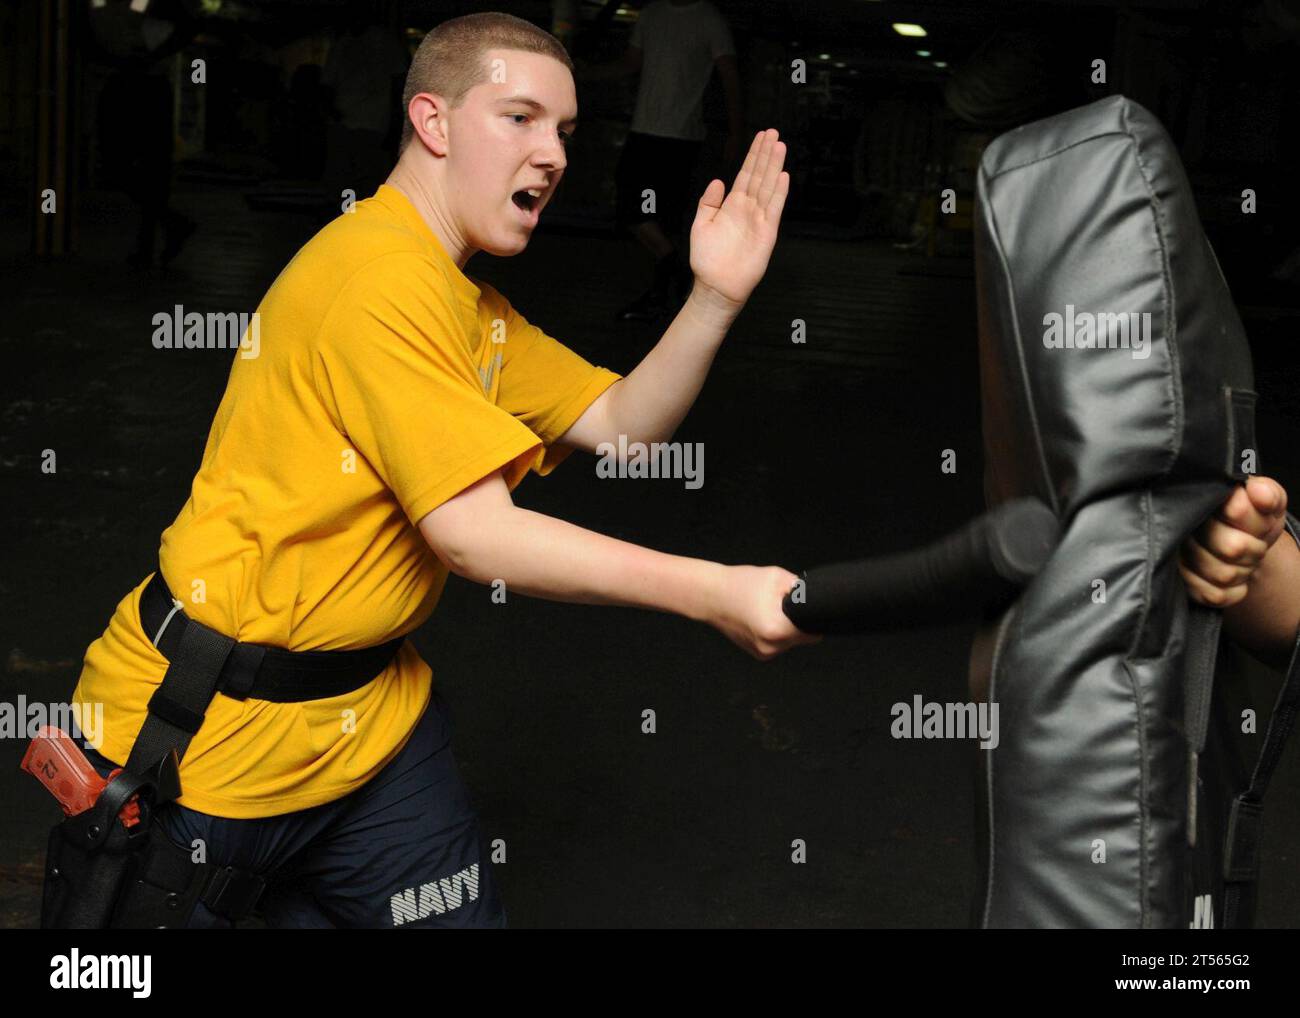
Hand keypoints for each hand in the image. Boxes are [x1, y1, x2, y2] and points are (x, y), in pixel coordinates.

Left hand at [688, 128, 789, 309]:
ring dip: (774, 167)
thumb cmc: (707, 261)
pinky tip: (783, 176)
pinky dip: (779, 193)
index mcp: (731, 205)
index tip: (760, 137)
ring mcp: (759, 219)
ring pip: (768, 187)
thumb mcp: (700, 225)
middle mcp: (747, 209)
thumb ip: (708, 202)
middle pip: (759, 175)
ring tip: (780, 146)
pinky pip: (774, 208)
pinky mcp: (767, 233)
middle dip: (766, 154)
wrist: (717, 286)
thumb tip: (717, 182)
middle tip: (774, 133)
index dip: (753, 155)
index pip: (745, 174)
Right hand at [705, 564, 821, 659]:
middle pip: (803, 638)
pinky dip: (776, 633)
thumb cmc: (741, 584)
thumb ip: (801, 590)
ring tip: (768, 609)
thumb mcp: (777, 577)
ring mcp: (764, 653)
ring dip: (787, 628)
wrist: (710, 596)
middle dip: (798, 622)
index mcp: (778, 630)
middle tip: (781, 604)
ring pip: (791, 642)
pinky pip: (778, 644)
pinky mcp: (758, 654)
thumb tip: (817, 598)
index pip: (814, 632)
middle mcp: (772, 647)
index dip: (814, 618)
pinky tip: (762, 618)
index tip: (806, 608)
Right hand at [1180, 476, 1288, 606]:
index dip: (1256, 525)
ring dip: (1243, 571)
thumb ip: (1268, 493)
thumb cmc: (1250, 521)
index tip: (1256, 525)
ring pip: (1224, 574)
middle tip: (1253, 546)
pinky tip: (1232, 579)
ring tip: (1241, 561)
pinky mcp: (1180, 582)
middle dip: (1253, 551)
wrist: (1235, 545)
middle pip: (1233, 548)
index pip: (1239, 511)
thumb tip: (1259, 493)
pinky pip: (1215, 595)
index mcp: (1205, 498)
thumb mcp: (1268, 501)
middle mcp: (1182, 523)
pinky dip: (1234, 591)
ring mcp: (1177, 555)